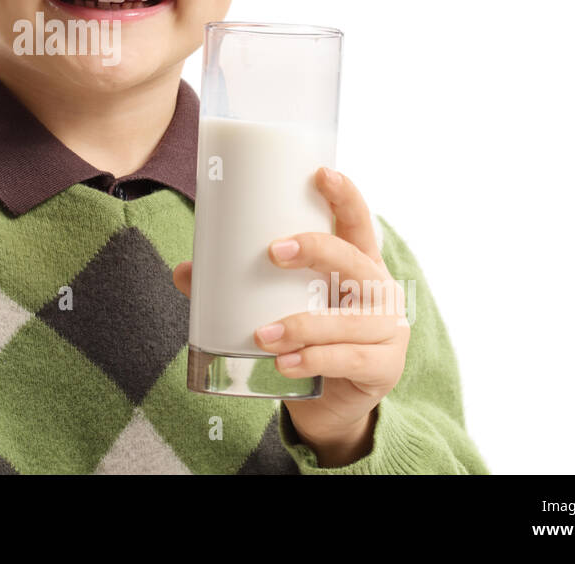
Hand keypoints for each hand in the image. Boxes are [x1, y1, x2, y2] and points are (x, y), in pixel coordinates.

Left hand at [172, 167, 408, 464]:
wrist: (333, 401)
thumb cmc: (308, 337)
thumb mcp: (282, 305)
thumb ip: (237, 287)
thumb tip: (186, 271)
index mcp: (359, 264)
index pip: (359, 223)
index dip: (345, 196)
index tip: (320, 174)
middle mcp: (380, 292)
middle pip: (355, 261)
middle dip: (316, 250)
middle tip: (272, 252)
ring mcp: (388, 331)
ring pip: (348, 321)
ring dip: (303, 325)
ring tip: (262, 335)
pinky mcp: (382, 369)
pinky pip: (349, 360)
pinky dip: (314, 360)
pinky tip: (285, 364)